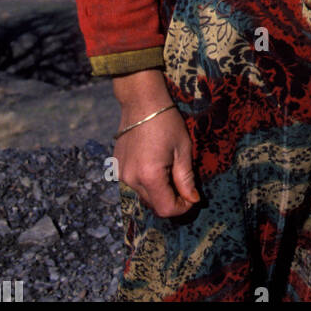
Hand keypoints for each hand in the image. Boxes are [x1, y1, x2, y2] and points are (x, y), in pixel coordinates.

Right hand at [112, 69, 199, 217]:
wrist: (141, 101)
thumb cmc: (166, 122)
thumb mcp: (182, 149)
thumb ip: (186, 178)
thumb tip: (192, 200)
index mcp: (149, 176)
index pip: (165, 208)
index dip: (181, 208)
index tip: (191, 198)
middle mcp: (131, 179)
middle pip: (153, 205)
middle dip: (171, 201)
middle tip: (184, 186)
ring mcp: (121, 174)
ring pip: (143, 196)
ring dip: (158, 192)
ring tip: (170, 172)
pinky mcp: (117, 168)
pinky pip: (134, 184)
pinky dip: (147, 183)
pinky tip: (156, 165)